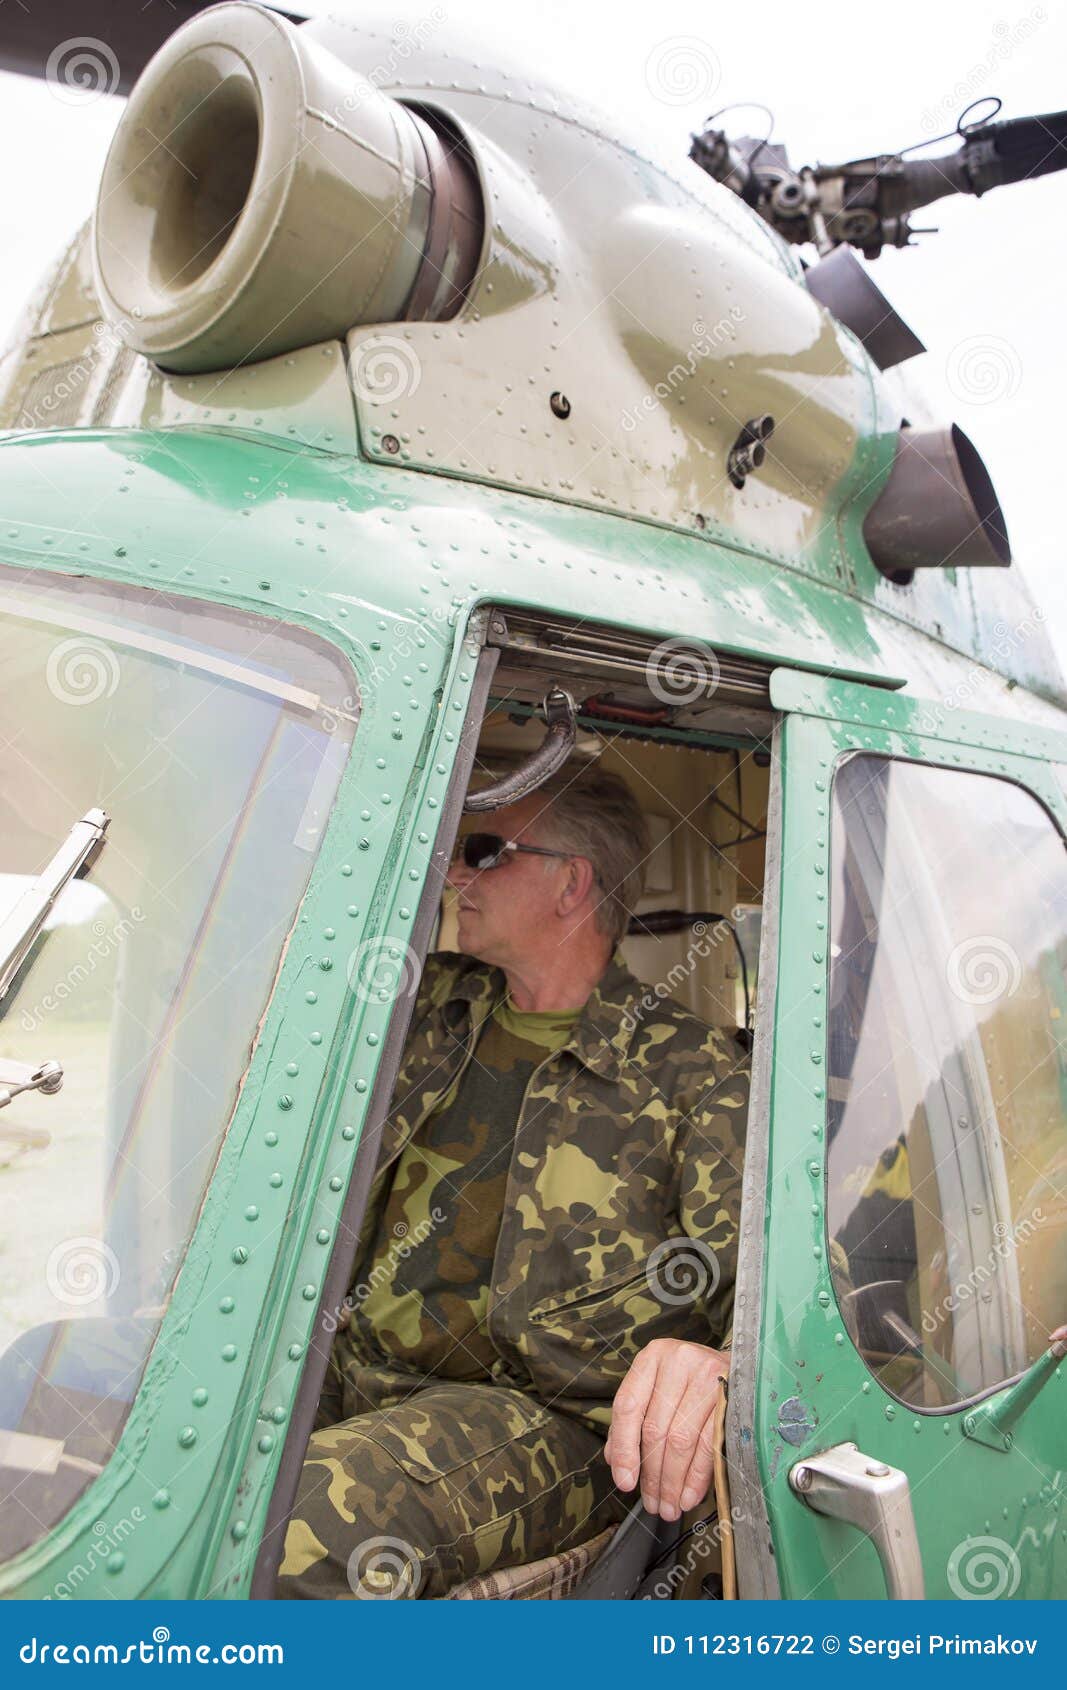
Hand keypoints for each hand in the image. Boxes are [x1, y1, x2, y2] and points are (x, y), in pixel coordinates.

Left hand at [604, 1338, 727, 1520]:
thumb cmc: (691, 1382)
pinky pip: (709, 1444)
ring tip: (669, 1507)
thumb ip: (634, 1420)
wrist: (742, 1366)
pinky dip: (697, 1476)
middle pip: (656, 1429)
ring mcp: (707, 1376)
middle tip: (652, 1505)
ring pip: (681, 1440)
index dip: (624, 1448)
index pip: (628, 1407)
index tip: (625, 1483)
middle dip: (652, 1475)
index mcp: (652, 1357)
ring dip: (673, 1482)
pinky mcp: (732, 1396)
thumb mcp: (658, 1388)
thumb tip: (615, 1461)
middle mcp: (678, 1361)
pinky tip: (689, 1496)